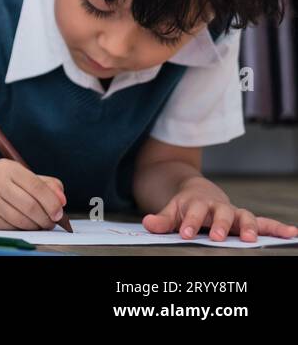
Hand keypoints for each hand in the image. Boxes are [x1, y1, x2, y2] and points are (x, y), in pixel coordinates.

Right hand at [0, 159, 66, 229]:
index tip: (59, 212)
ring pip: (22, 219)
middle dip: (46, 218)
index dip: (52, 202)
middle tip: (51, 222)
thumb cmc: (0, 185)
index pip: (36, 186)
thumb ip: (45, 184)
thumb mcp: (20, 177)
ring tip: (38, 224)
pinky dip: (22, 229)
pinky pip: (11, 228)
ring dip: (36, 226)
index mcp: (7, 167)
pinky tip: (22, 224)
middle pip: (31, 205)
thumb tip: (61, 199)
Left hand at [142, 179, 297, 241]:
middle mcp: (218, 207)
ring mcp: (234, 213)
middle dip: (219, 225)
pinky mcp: (246, 220)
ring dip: (249, 227)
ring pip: (244, 217)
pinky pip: (265, 224)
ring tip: (251, 238)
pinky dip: (277, 228)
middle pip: (221, 213)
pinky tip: (291, 233)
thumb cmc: (185, 207)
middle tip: (216, 237)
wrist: (198, 192)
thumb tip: (147, 223)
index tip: (184, 233)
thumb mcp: (171, 211)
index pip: (193, 213)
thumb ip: (162, 220)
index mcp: (198, 204)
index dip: (188, 222)